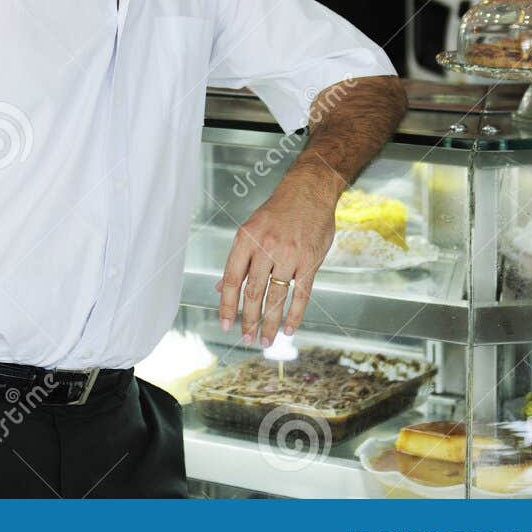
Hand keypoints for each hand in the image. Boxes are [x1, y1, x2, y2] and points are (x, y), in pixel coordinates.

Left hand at [216, 165, 336, 347]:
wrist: (309, 191)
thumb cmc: (277, 211)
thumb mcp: (250, 228)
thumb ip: (238, 259)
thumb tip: (221, 287)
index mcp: (246, 239)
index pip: (232, 280)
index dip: (227, 305)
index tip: (226, 325)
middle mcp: (266, 248)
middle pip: (253, 292)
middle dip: (249, 320)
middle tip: (247, 338)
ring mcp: (289, 255)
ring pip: (276, 297)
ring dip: (270, 323)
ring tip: (266, 340)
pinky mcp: (310, 261)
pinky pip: (301, 294)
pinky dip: (294, 314)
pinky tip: (288, 329)